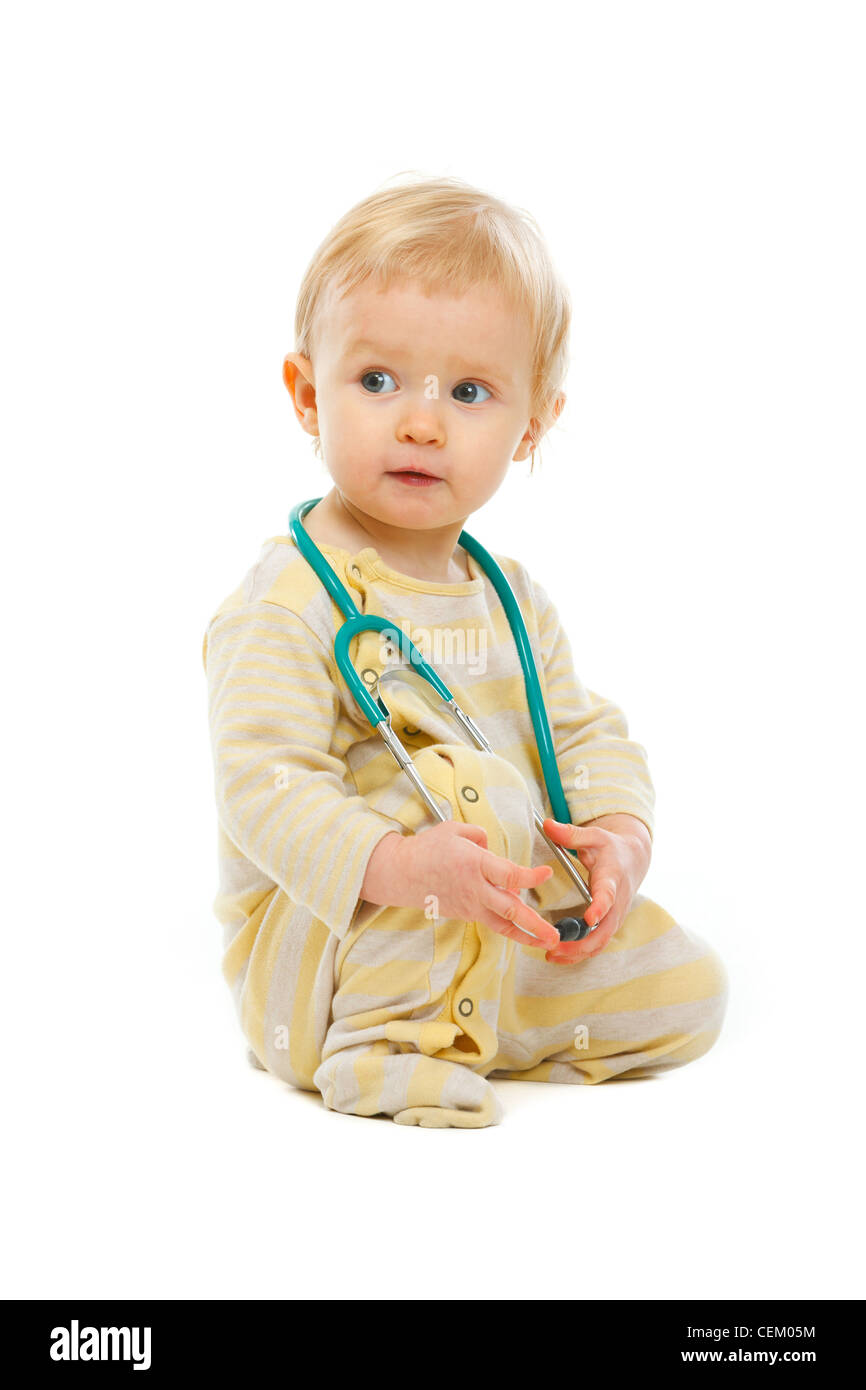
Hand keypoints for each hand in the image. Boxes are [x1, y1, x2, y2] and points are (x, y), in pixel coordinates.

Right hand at [383, 821, 561, 950]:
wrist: (400, 874)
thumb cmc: (426, 849)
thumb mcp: (454, 830)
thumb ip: (481, 836)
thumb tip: (493, 850)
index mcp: (475, 865)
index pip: (511, 876)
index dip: (532, 877)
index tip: (547, 873)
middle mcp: (475, 889)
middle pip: (510, 909)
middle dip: (535, 924)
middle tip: (555, 934)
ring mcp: (470, 906)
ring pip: (503, 924)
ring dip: (527, 935)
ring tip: (547, 942)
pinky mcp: (465, 914)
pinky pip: (491, 921)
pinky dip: (508, 925)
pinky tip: (523, 927)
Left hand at [541, 814, 651, 964]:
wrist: (633, 859)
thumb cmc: (610, 847)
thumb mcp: (593, 836)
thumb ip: (570, 833)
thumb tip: (547, 824)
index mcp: (612, 878)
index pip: (608, 895)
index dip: (600, 907)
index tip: (589, 918)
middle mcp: (617, 902)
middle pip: (605, 929)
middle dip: (582, 942)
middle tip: (555, 947)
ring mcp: (616, 915)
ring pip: (602, 942)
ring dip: (579, 952)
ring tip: (552, 956)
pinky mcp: (611, 923)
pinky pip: (599, 943)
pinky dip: (581, 953)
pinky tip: (560, 956)